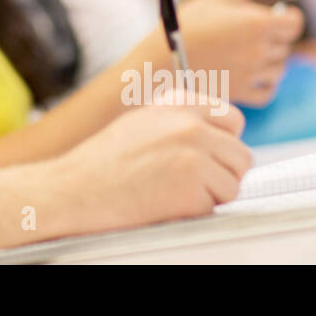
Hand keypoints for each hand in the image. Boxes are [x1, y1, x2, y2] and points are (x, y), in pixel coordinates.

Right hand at [50, 102, 251, 231]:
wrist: (75, 189)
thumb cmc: (102, 162)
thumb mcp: (142, 122)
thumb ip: (180, 122)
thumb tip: (214, 138)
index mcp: (179, 103)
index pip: (232, 120)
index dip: (224, 144)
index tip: (211, 157)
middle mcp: (190, 124)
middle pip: (240, 155)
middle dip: (223, 174)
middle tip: (194, 184)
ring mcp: (194, 154)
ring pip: (233, 183)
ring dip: (212, 195)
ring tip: (174, 192)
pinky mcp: (193, 186)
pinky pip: (217, 206)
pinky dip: (197, 211)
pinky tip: (167, 203)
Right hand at [175, 0, 304, 106]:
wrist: (160, 63)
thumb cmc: (182, 27)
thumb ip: (238, 0)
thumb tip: (251, 8)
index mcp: (256, 23)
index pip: (294, 23)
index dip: (289, 18)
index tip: (283, 17)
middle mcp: (259, 50)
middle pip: (285, 45)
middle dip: (274, 38)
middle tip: (255, 35)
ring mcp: (253, 74)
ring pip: (279, 69)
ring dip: (270, 62)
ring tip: (249, 55)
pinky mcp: (243, 94)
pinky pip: (268, 91)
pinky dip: (265, 84)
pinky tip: (253, 76)